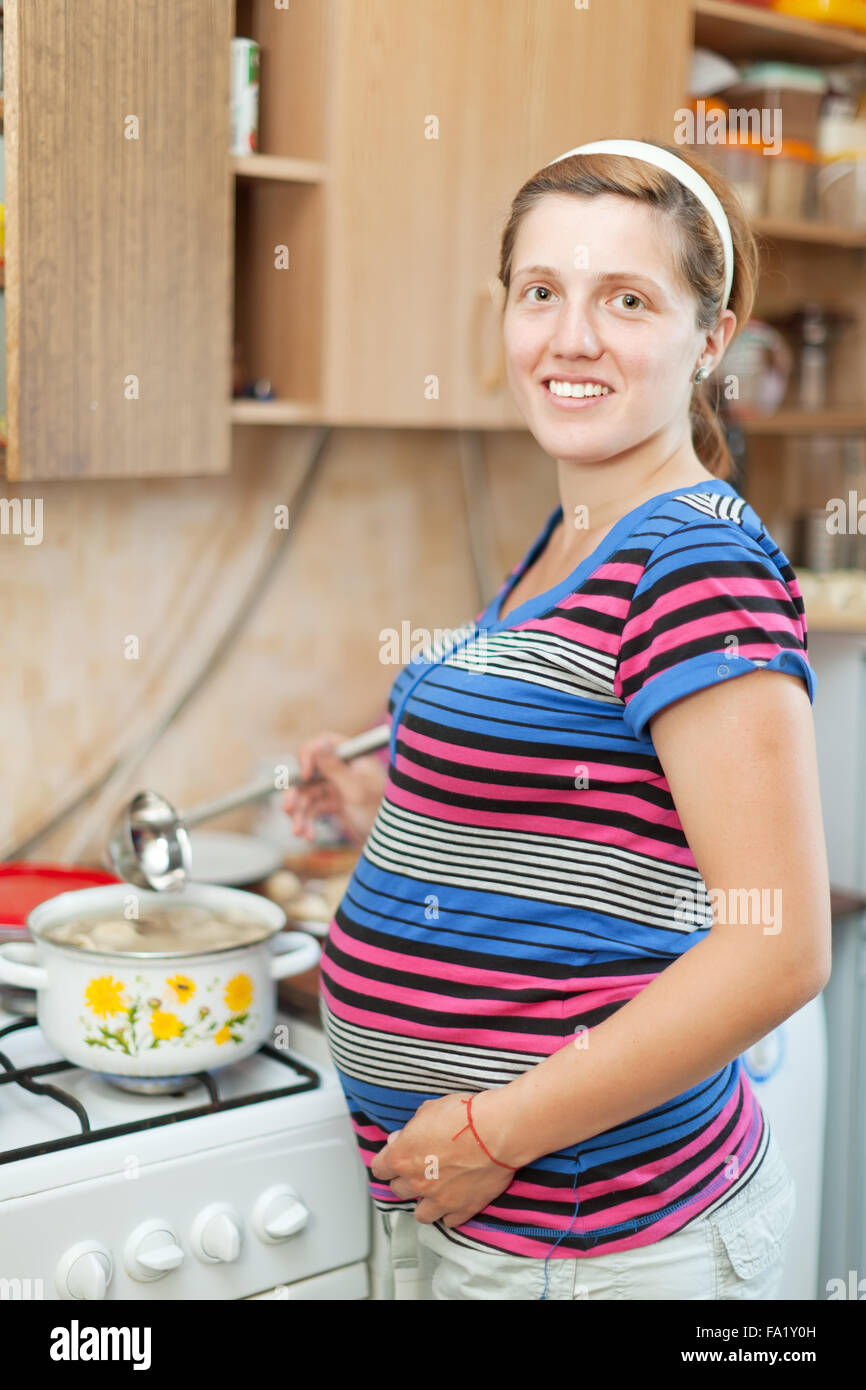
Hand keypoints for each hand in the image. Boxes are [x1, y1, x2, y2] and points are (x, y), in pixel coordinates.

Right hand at [282, 729, 387, 843]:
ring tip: (298, 831)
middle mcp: (344, 767)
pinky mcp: (334, 802)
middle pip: (309, 772)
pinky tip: (308, 836)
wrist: (392, 843)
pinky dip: (308, 822)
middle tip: (288, 808)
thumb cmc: (380, 814)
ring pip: (307, 793)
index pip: (324, 743)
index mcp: (354, 757)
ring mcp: (338, 785)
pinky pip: (313, 808)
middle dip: (296, 792)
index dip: (309, 756)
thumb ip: (335, 767)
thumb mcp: (356, 791)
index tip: (304, 775)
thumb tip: (318, 743)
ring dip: (299, 812)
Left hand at [369, 1091, 518, 1226]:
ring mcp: (439, 1200)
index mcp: (402, 1157)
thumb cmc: (463, 1115)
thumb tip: (401, 1139)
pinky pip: (449, 1221)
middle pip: (398, 1190)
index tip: (395, 1156)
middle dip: (406, 1179)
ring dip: (425, 1203)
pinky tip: (456, 1199)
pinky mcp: (463, 1208)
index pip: (379, 1168)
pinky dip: (451, 1212)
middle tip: (420, 1168)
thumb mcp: (428, 1110)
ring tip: (436, 1190)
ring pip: (421, 1214)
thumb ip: (410, 1130)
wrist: (496, 1131)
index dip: (387, 1161)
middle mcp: (416, 1182)